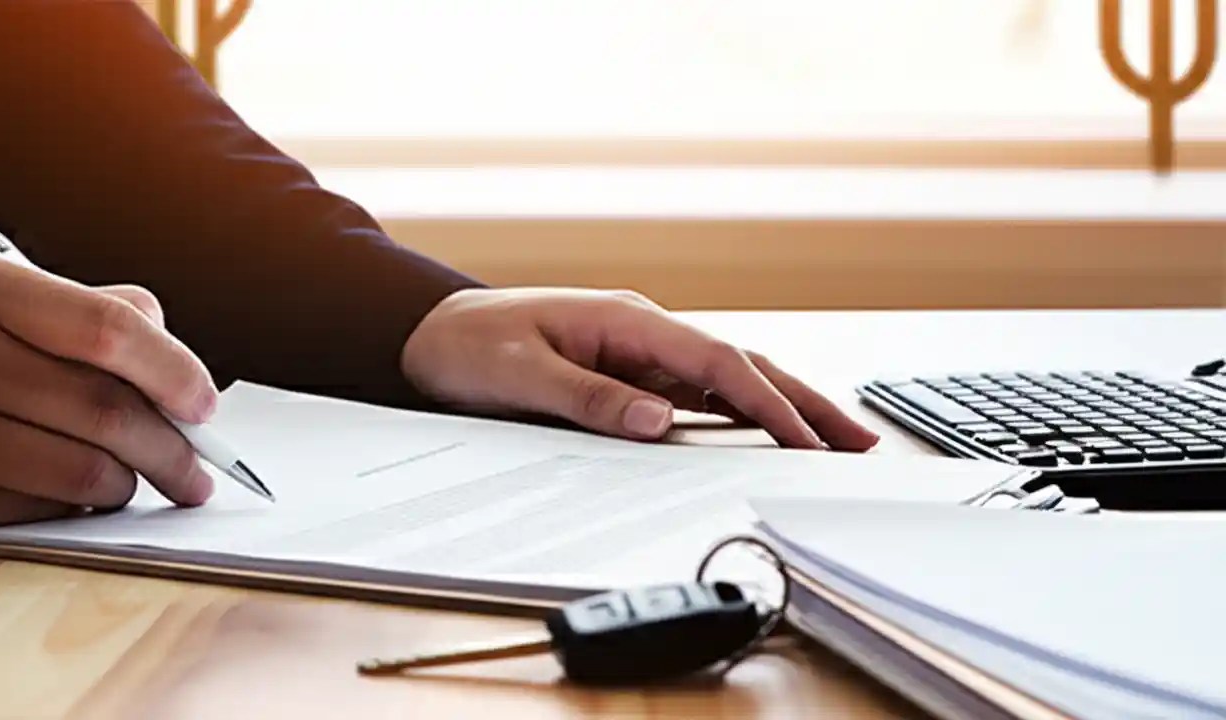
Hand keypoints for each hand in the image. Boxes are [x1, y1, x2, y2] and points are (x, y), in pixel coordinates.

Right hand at [0, 253, 218, 533]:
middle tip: (200, 470)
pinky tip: (80, 494)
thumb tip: (164, 337)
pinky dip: (74, 507)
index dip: (174, 369)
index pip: (110, 331)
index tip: (204, 403)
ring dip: (131, 484)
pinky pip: (34, 510)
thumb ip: (78, 307)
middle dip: (175, 450)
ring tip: (142, 481)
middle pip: (109, 412)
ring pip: (84, 473)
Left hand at [401, 288, 878, 450]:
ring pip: (728, 382)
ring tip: (834, 442)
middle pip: (740, 366)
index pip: (715, 363)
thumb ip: (591, 397)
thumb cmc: (471, 347)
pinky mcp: (632, 377)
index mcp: (628, 321)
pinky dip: (742, 415)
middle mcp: (645, 334)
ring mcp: (642, 355)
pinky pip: (698, 398)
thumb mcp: (522, 374)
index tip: (805, 438)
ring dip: (782, 410)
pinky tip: (769, 434)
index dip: (766, 402)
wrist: (432, 336)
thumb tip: (659, 421)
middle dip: (802, 402)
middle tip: (858, 439)